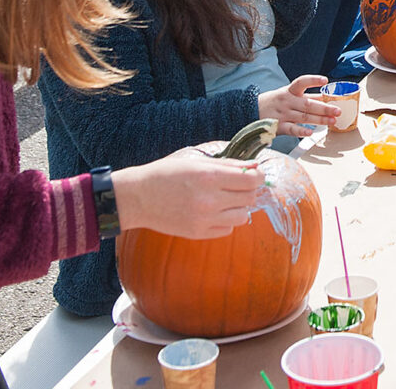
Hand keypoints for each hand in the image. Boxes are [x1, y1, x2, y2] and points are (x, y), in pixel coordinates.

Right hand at [112, 151, 265, 238]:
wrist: (138, 197)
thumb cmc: (167, 174)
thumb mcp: (197, 162)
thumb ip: (228, 164)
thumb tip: (255, 167)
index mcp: (210, 177)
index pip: (251, 180)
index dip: (257, 176)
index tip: (253, 175)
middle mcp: (209, 199)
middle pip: (250, 198)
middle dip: (247, 190)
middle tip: (236, 186)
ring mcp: (204, 219)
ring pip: (242, 216)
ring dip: (238, 207)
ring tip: (225, 200)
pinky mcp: (197, 233)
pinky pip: (227, 229)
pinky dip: (225, 221)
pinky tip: (213, 212)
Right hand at [258, 75, 339, 136]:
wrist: (251, 111)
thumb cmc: (276, 102)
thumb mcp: (289, 95)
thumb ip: (308, 96)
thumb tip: (328, 97)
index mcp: (290, 91)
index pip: (301, 82)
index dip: (313, 80)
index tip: (325, 80)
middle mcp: (287, 102)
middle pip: (308, 104)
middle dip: (324, 108)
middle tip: (338, 111)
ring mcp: (283, 114)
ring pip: (304, 117)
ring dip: (320, 120)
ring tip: (332, 121)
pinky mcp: (279, 127)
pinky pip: (291, 129)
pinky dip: (301, 132)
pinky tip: (310, 132)